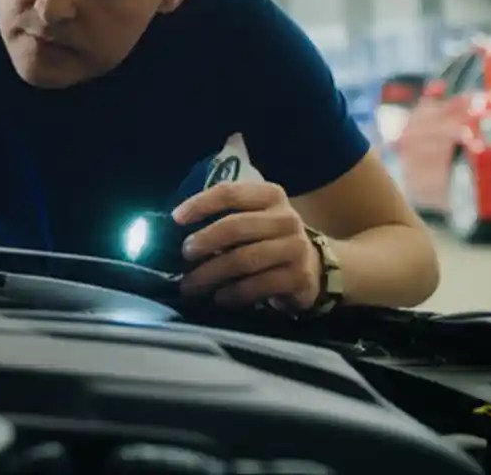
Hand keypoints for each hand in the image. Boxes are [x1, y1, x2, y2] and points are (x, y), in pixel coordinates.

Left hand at [174, 182, 320, 309]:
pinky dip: (234, 293)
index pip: (230, 193)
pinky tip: (219, 298)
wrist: (314, 267)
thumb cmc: (269, 239)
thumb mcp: (253, 218)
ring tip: (191, 285)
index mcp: (270, 196)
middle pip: (235, 226)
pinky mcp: (299, 277)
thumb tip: (176, 230)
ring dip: (211, 274)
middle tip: (184, 255)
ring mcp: (295, 248)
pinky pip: (258, 285)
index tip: (176, 219)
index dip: (200, 204)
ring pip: (244, 259)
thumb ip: (223, 217)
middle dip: (204, 242)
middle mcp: (286, 218)